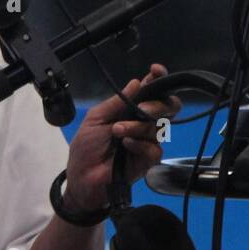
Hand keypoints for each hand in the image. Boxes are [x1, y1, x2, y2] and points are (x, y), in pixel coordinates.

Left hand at [62, 64, 180, 214]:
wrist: (82, 178)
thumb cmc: (86, 148)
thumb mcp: (95, 119)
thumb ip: (117, 102)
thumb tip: (137, 82)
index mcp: (130, 110)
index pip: (151, 91)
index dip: (157, 79)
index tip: (156, 71)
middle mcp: (142, 123)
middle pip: (166, 107)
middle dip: (156, 105)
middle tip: (141, 110)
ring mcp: (147, 142)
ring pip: (157, 128)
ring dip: (137, 127)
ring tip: (117, 132)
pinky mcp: (148, 161)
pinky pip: (154, 149)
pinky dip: (140, 144)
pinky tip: (126, 146)